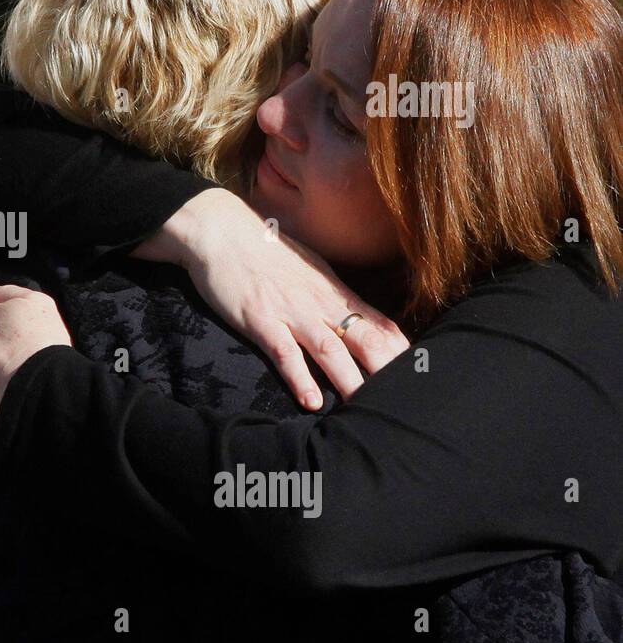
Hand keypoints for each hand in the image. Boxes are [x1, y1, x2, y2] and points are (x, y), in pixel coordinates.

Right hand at [133, 188, 407, 409]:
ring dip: (350, 381)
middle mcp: (319, 303)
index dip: (403, 353)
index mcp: (334, 292)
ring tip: (365, 411)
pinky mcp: (260, 319)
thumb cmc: (263, 252)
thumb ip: (331, 297)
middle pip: (366, 340)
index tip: (421, 378)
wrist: (220, 231)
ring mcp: (290, 311)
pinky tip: (310, 401)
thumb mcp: (308, 270)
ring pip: (330, 349)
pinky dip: (299, 377)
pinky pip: (284, 352)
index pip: (382, 325)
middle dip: (387, 372)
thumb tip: (355, 318)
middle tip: (405, 403)